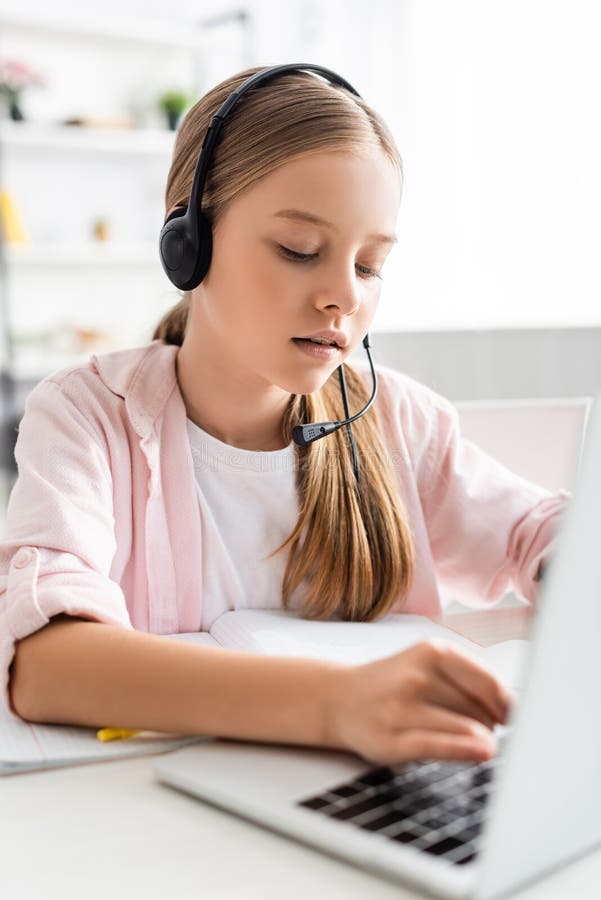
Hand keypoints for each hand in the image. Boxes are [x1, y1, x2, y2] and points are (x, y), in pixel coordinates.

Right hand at [326, 640, 512, 765]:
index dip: (508, 705)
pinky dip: (465, 750)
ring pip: (465, 729)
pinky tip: (482, 752)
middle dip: (488, 725)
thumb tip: (514, 708)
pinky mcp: (391, 740)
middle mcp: (416, 676)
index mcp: (431, 652)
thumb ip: (468, 680)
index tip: (515, 718)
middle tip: (480, 729)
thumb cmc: (393, 683)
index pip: (488, 683)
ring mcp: (401, 708)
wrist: (339, 698)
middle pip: (479, 710)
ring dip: (480, 741)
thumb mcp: (428, 664)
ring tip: (474, 743)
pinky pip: (437, 745)